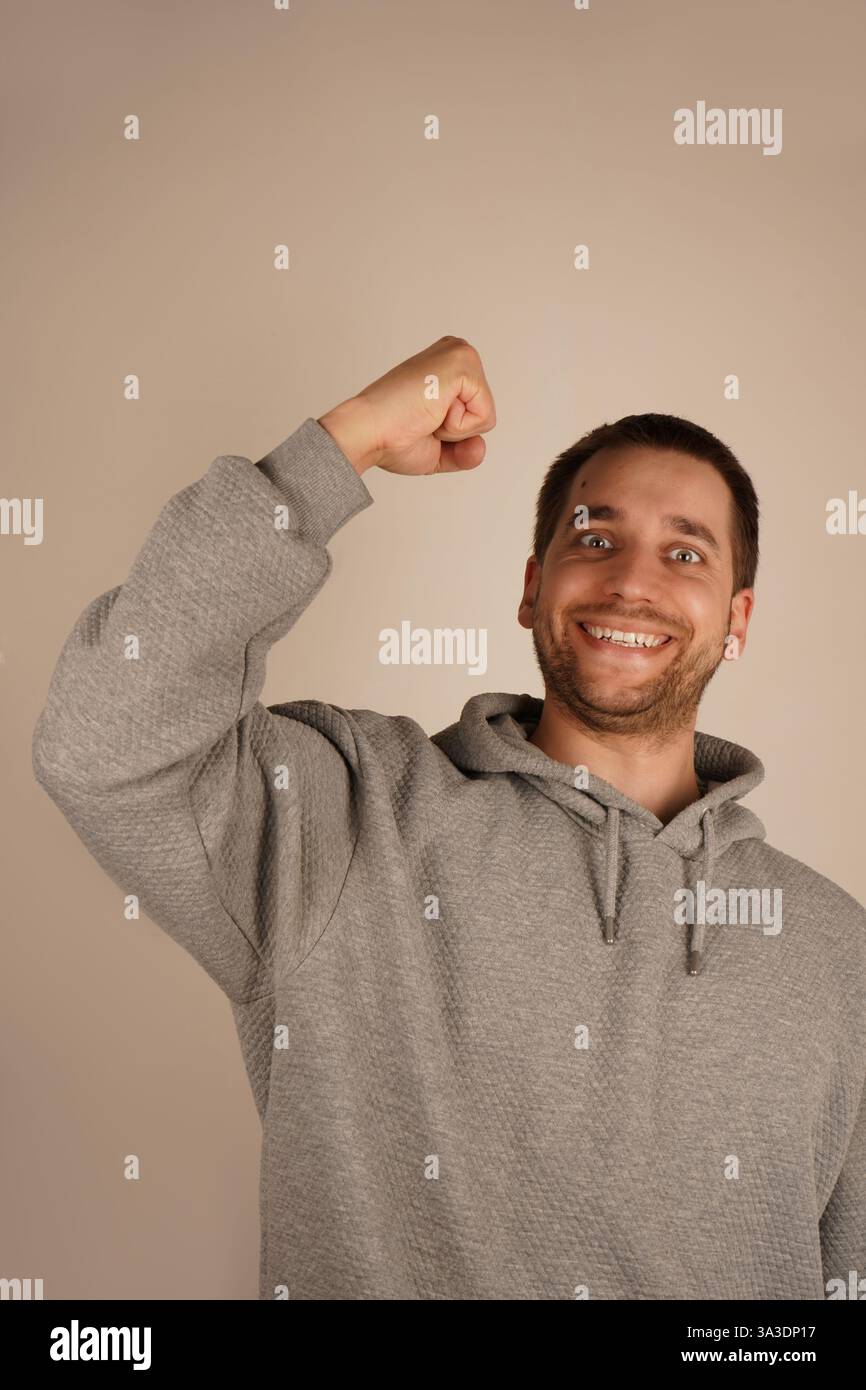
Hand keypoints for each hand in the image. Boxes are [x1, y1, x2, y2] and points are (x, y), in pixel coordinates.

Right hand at [317, 335, 495, 475]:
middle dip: (456, 433)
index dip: (451, 435)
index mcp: (449, 368)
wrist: (367, 433)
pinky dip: (457, 427)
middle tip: (420, 419)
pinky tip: (430, 410)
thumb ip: (464, 451)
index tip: (418, 421)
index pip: (476, 417)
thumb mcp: (437, 450)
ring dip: (455, 430)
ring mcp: (460, 354)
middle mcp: (456, 353)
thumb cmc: (390, 439)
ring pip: (486, 416)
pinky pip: (484, 415)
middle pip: (485, 415)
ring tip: (424, 414)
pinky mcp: (463, 362)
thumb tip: (480, 447)